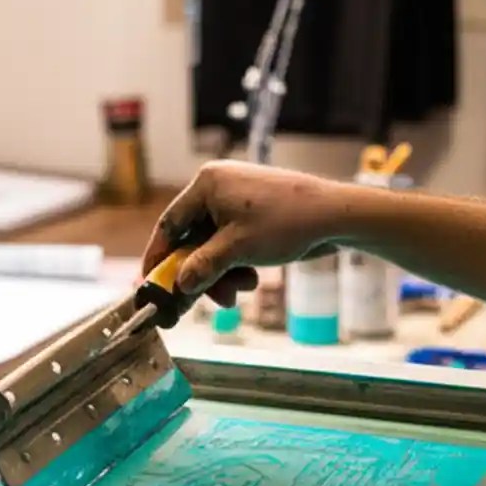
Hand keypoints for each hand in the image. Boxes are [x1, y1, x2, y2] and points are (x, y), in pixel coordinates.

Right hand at [140, 160, 341, 306]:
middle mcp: (218, 187)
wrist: (335, 216)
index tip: (150, 284)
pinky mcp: (253, 214)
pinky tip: (250, 279)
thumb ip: (202, 268)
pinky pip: (231, 243)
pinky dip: (236, 264)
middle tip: (202, 301)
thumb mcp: (237, 250)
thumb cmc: (285, 223)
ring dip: (221, 273)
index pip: (169, 224)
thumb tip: (179, 285)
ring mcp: (236, 200)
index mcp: (207, 184)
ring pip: (212, 246)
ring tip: (240, 290)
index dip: (159, 257)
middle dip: (200, 273)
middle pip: (192, 239)